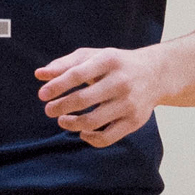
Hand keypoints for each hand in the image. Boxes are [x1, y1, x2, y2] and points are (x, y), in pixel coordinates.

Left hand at [35, 46, 164, 148]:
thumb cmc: (115, 64)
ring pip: (93, 121)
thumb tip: (39, 75)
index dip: (57, 86)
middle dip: (60, 106)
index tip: (42, 94)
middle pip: (84, 100)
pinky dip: (90, 138)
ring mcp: (129, 103)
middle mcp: (121, 82)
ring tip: (61, 120)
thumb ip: (65, 64)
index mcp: (109, 61)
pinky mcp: (134, 121)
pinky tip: (82, 132)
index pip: (78, 74)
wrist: (156, 74)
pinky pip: (107, 138)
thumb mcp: (93, 57)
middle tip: (48, 109)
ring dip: (71, 124)